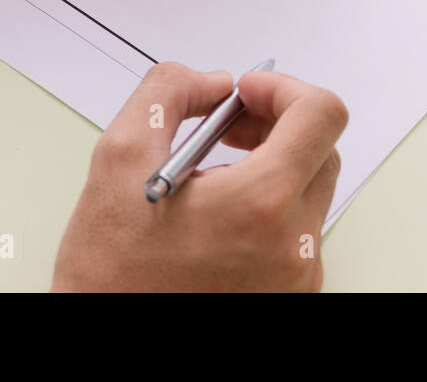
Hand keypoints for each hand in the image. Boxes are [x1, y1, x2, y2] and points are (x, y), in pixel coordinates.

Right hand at [52, 61, 347, 291]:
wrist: (104, 342)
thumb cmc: (111, 273)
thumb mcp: (120, 157)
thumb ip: (169, 93)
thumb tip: (214, 83)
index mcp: (262, 203)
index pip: (322, 114)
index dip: (284, 89)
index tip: (247, 93)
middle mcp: (294, 242)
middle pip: (322, 148)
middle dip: (277, 123)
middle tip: (229, 126)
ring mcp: (298, 272)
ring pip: (311, 187)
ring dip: (273, 164)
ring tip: (214, 174)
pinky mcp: (292, 291)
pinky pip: (299, 228)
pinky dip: (270, 206)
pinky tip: (220, 212)